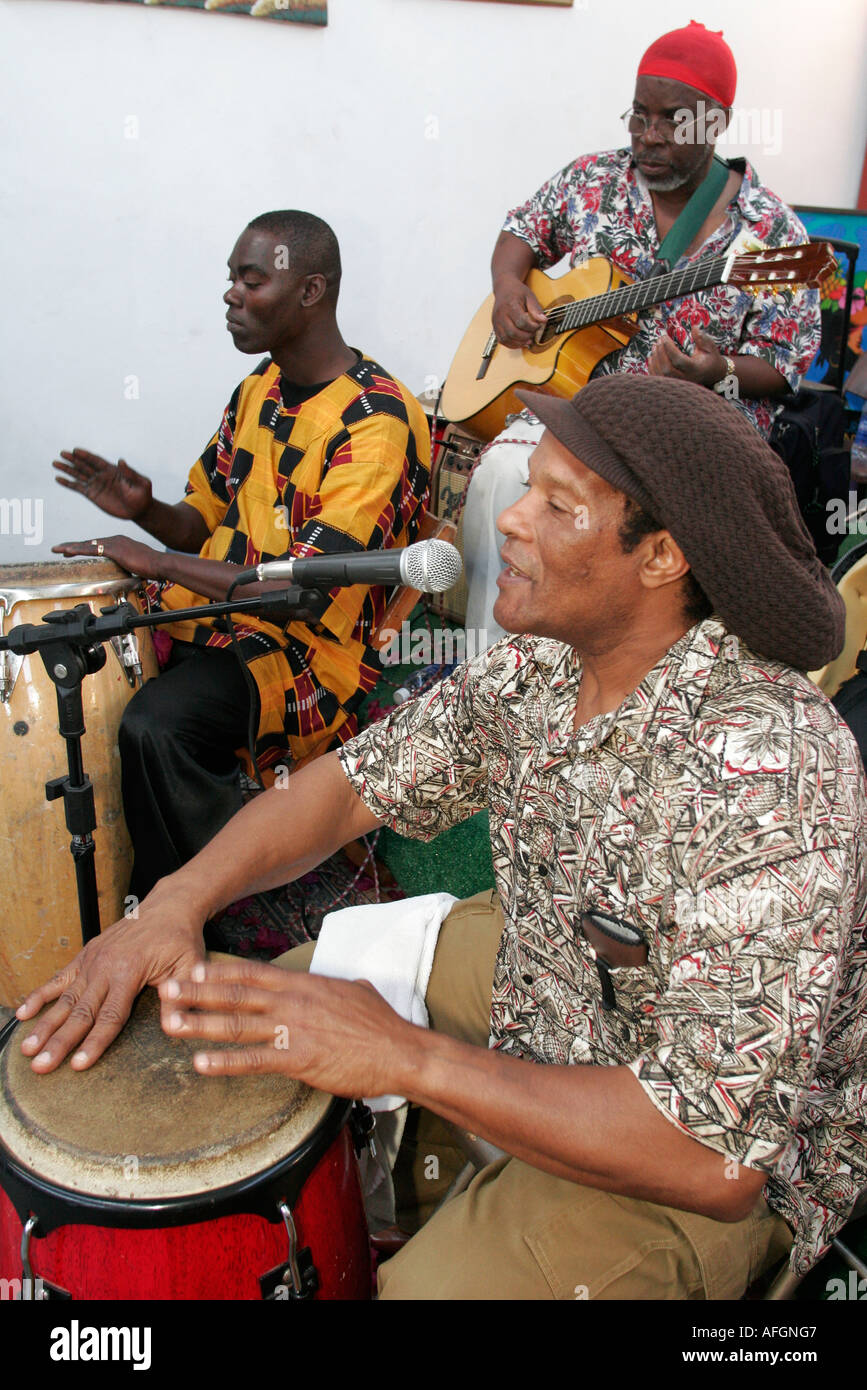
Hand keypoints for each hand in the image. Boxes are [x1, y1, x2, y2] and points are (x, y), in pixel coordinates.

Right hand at [16, 885, 207, 1071]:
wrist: (169, 906)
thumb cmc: (180, 939)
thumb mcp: (190, 966)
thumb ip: (181, 997)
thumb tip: (175, 1027)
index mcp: (130, 972)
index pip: (110, 1016)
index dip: (94, 1043)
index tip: (77, 1065)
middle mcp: (105, 967)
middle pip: (80, 1013)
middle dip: (58, 1042)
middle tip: (40, 1066)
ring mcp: (92, 960)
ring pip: (65, 999)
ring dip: (44, 1025)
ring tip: (27, 1047)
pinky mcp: (86, 955)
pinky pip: (59, 978)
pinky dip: (40, 995)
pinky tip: (23, 1012)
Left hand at [52, 534, 163, 578]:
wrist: (161, 564)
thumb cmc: (154, 566)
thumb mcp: (139, 565)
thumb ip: (131, 566)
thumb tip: (132, 573)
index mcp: (121, 542)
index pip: (99, 545)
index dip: (86, 548)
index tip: (75, 551)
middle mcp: (116, 539)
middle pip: (90, 543)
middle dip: (74, 546)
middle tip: (60, 549)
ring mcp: (114, 543)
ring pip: (87, 545)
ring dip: (71, 547)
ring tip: (58, 550)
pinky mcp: (113, 549)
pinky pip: (90, 549)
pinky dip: (77, 550)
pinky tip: (67, 552)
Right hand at [53, 449, 153, 521]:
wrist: (140, 510)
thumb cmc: (143, 495)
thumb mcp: (141, 483)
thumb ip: (130, 473)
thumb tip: (121, 460)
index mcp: (112, 470)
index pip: (96, 460)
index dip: (86, 455)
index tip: (75, 450)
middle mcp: (102, 475)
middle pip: (84, 465)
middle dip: (73, 460)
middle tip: (61, 453)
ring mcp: (96, 485)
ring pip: (79, 475)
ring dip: (67, 469)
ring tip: (55, 463)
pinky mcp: (93, 495)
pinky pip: (78, 488)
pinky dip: (68, 484)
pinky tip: (59, 479)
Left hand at [158, 959, 420, 1098]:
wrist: (400, 1051)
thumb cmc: (381, 1025)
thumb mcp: (358, 992)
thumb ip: (341, 988)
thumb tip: (347, 985)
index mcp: (304, 985)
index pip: (254, 974)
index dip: (220, 972)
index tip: (193, 969)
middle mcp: (292, 1002)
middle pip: (236, 994)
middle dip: (197, 992)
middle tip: (165, 988)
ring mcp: (292, 1030)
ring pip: (237, 1025)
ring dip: (200, 1024)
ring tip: (170, 1024)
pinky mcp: (297, 1059)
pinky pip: (253, 1060)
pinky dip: (224, 1061)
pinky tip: (201, 1063)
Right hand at [492, 276, 547, 347]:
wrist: (504, 288)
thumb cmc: (517, 292)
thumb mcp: (529, 296)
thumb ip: (536, 309)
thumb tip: (543, 321)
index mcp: (510, 305)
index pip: (521, 322)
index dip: (532, 327)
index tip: (538, 326)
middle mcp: (500, 314)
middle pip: (513, 332)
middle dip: (526, 336)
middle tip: (533, 334)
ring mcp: (496, 321)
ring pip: (506, 338)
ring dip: (519, 342)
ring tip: (528, 340)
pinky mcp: (495, 326)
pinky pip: (501, 340)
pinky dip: (511, 344)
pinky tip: (520, 342)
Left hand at [647, 324, 728, 385]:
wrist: (712, 374)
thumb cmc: (710, 358)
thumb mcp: (710, 347)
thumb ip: (702, 338)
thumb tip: (694, 327)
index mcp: (695, 369)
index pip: (678, 360)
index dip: (669, 348)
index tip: (664, 337)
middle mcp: (686, 378)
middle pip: (667, 369)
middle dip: (660, 353)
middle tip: (658, 340)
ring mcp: (678, 383)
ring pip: (661, 375)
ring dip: (655, 360)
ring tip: (654, 346)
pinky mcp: (673, 384)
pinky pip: (658, 379)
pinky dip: (652, 368)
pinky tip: (652, 357)